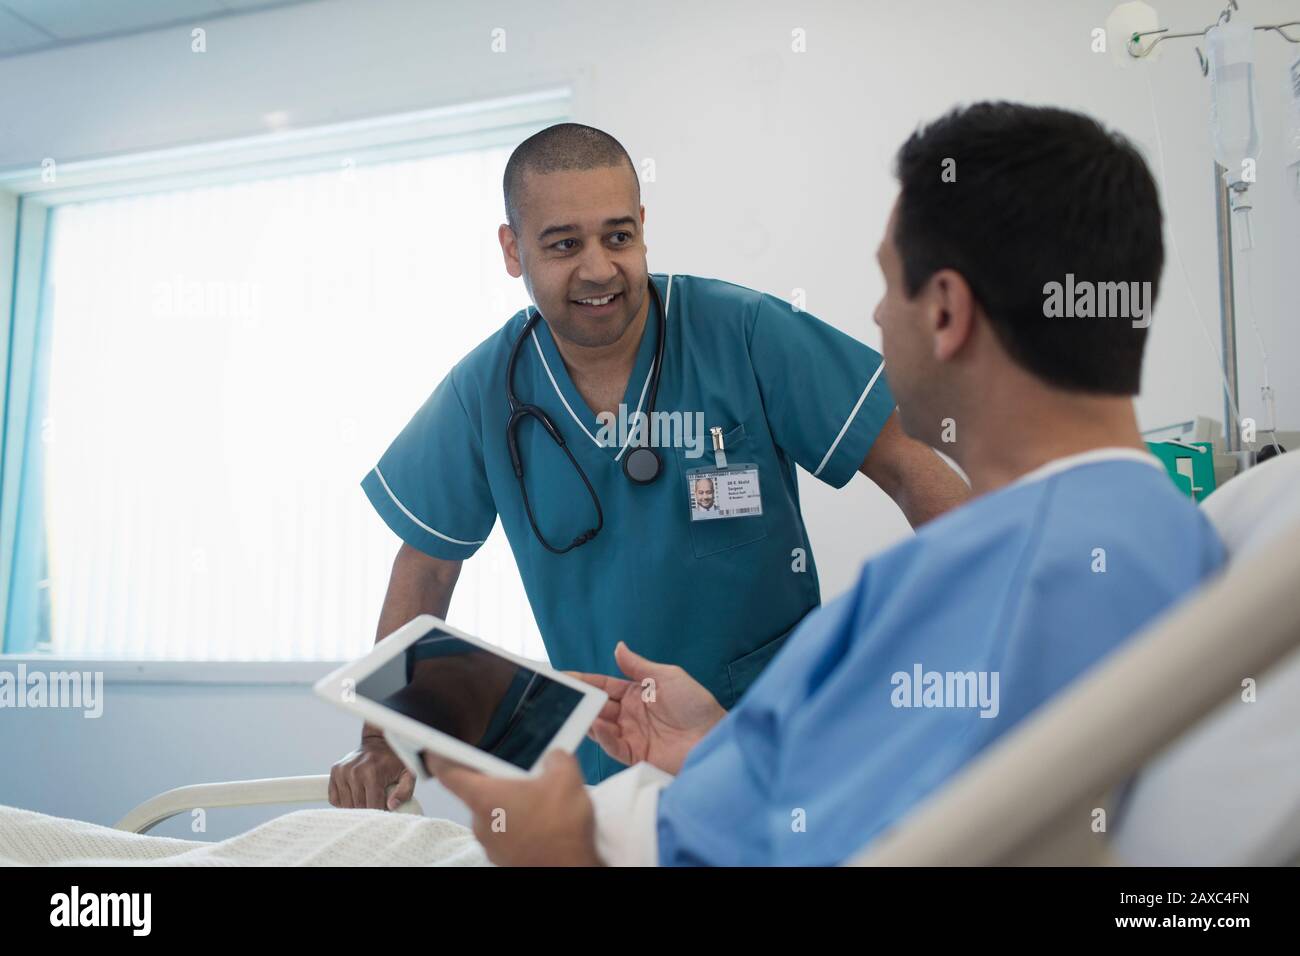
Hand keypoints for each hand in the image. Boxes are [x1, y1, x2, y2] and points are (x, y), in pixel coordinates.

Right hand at [328, 735, 415, 810]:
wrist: (380, 742)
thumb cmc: (395, 760)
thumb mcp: (408, 774)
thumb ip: (404, 791)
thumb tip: (391, 806)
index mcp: (373, 774)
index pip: (373, 806)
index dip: (380, 811)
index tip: (385, 808)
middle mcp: (355, 772)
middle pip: (358, 807)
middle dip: (369, 809)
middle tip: (377, 801)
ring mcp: (343, 771)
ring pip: (346, 805)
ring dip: (356, 805)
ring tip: (367, 796)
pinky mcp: (336, 771)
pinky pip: (334, 798)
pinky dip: (344, 801)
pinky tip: (355, 794)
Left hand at [424, 751, 600, 866]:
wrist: (568, 870)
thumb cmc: (560, 830)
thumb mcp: (566, 778)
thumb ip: (554, 758)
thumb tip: (554, 757)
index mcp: (485, 797)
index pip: (448, 772)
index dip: (439, 756)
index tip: (433, 749)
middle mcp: (481, 822)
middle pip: (479, 792)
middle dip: (501, 782)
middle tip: (525, 776)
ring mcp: (491, 843)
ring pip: (496, 813)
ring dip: (513, 804)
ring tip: (543, 803)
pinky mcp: (503, 857)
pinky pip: (507, 832)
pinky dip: (520, 824)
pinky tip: (544, 823)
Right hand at [569, 641, 724, 775]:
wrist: (714, 735)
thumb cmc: (697, 704)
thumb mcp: (668, 677)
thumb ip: (639, 666)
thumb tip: (618, 647)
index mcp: (635, 693)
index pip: (603, 685)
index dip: (583, 682)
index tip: (563, 677)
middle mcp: (629, 715)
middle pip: (597, 706)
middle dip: (580, 701)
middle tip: (560, 696)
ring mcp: (631, 735)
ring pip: (601, 727)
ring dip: (588, 719)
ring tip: (576, 710)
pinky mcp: (637, 755)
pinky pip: (614, 746)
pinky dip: (603, 738)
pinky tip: (597, 726)